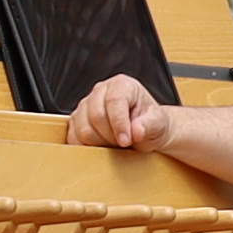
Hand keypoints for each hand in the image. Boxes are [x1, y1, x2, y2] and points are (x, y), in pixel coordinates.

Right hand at [60, 76, 175, 150]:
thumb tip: (137, 131)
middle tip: (125, 142)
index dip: (119, 123)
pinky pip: (73, 137)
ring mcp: (86, 105)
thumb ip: (150, 125)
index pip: (114, 101)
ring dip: (100, 142)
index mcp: (122, 85)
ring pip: (83, 128)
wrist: (144, 131)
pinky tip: (102, 146)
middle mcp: (101, 91)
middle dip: (111, 135)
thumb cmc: (150, 123)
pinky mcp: (76, 120)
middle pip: (96, 116)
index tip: (126, 140)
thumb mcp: (159, 124)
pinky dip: (87, 147)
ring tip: (115, 143)